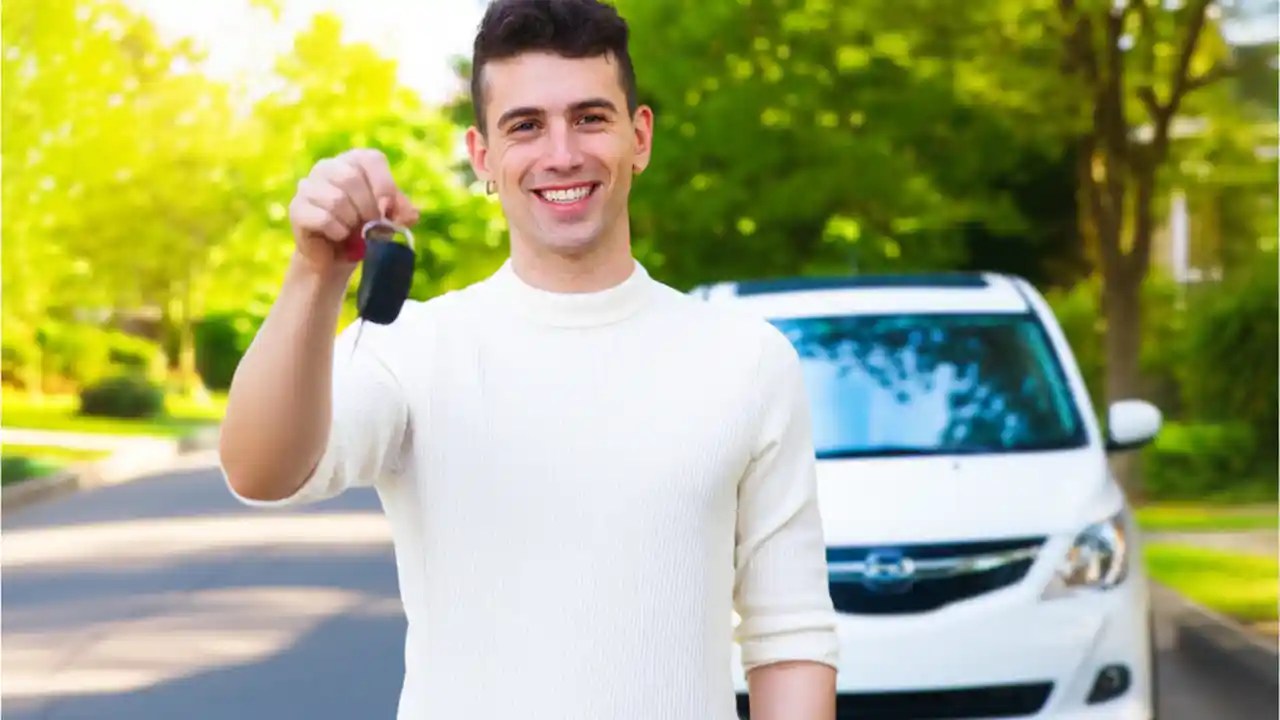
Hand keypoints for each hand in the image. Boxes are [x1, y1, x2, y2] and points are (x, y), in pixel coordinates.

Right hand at [288, 148, 420, 276]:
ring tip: (353, 232)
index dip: (383, 183)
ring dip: (352, 222)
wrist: (335, 257)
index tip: (388, 208)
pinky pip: (323, 217)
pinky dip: (338, 232)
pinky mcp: (297, 208)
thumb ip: (402, 211)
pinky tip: (339, 236)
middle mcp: (328, 167)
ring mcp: (308, 186)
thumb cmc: (364, 230)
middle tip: (371, 226)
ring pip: (336, 199)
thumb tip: (410, 214)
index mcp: (353, 162)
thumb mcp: (389, 219)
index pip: (370, 159)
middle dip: (368, 208)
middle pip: (351, 178)